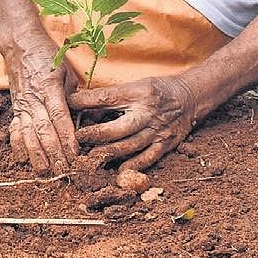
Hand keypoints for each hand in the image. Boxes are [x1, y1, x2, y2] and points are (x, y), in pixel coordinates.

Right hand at [4, 32, 78, 173]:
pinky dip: (18, 146)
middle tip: (64, 171)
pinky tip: (23, 159)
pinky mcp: (15, 107)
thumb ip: (74, 96)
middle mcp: (33, 97)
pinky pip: (14, 129)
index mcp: (48, 86)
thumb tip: (84, 119)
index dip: (66, 137)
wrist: (20, 44)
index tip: (75, 154)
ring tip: (45, 172)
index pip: (58, 116)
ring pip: (27, 133)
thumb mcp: (67, 71)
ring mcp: (21, 103)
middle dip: (54, 152)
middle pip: (43, 129)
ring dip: (36, 154)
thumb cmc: (47, 55)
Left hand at [67, 76, 197, 170]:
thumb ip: (111, 97)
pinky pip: (148, 158)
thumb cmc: (155, 90)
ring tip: (90, 157)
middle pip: (119, 127)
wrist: (190, 97)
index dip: (86, 101)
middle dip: (96, 134)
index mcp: (138, 93)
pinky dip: (133, 165)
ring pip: (131, 145)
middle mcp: (148, 112)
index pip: (108, 97)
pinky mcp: (166, 144)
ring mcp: (158, 130)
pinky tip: (117, 172)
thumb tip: (82, 105)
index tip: (68, 104)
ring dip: (109, 153)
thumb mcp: (134, 85)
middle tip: (77, 138)